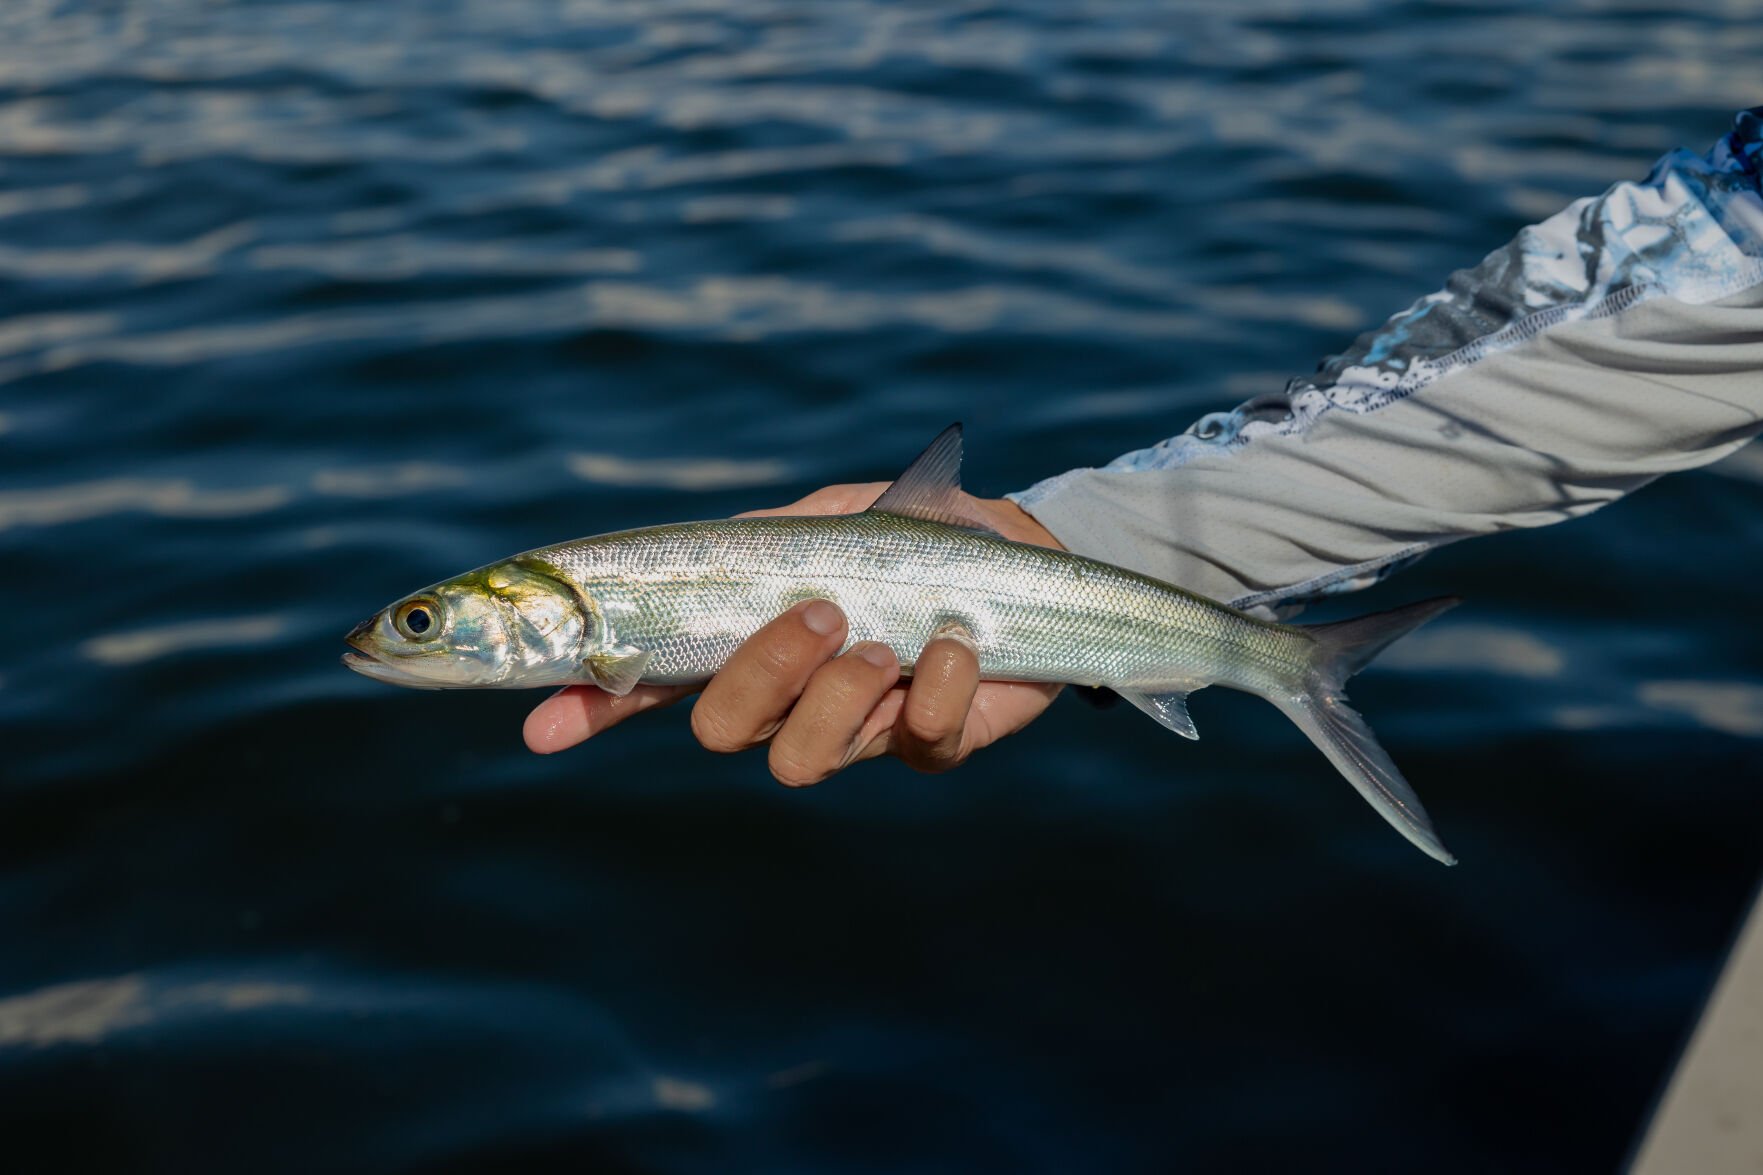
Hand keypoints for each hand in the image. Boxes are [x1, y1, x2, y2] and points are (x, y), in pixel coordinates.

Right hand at [522, 484, 1065, 783]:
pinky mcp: (934, 744)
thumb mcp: (826, 517)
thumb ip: (766, 543)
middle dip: (762, 673)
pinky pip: (918, 742)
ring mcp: (858, 730)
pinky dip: (938, 686)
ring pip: (802, 759)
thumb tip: (717, 558)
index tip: (541, 732)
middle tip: (823, 612)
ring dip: (840, 694)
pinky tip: (956, 643)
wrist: (1019, 550)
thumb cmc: (908, 533)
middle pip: (721, 731)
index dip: (592, 712)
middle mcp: (789, 700)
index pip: (649, 688)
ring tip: (886, 640)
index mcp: (747, 641)